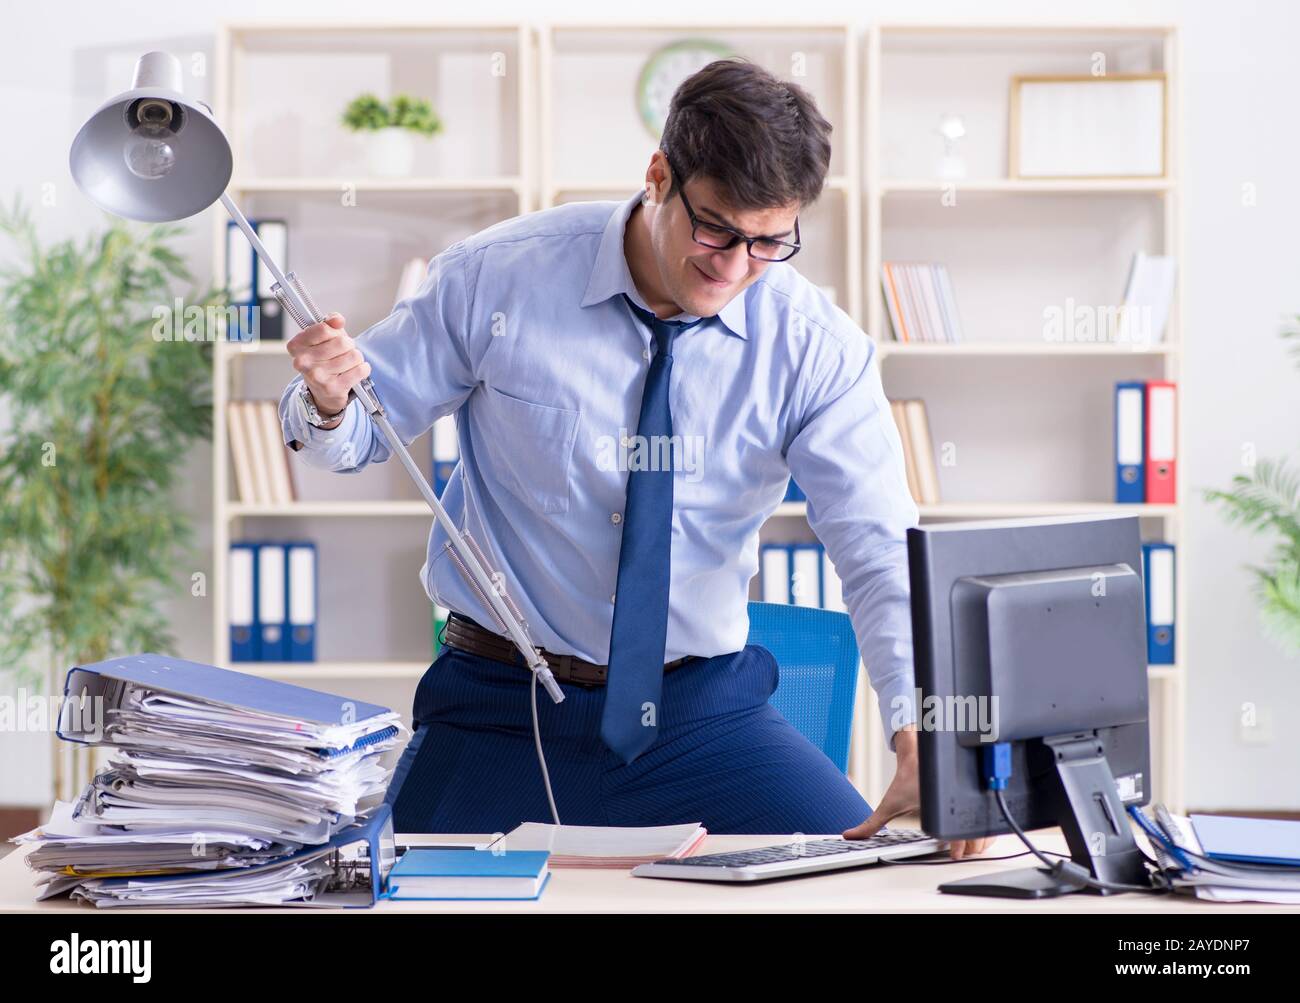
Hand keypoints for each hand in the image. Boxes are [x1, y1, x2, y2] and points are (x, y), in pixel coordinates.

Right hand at [286, 313, 369, 418]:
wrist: (323, 392)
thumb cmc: (324, 360)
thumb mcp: (323, 339)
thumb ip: (330, 324)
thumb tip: (337, 320)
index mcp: (296, 346)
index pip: (324, 328)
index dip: (335, 332)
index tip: (333, 338)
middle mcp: (303, 362)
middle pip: (342, 342)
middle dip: (348, 346)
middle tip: (342, 354)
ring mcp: (317, 376)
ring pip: (354, 356)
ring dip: (356, 358)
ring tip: (347, 364)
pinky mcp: (332, 388)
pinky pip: (360, 370)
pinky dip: (363, 369)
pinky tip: (354, 372)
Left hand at [841, 725, 994, 860]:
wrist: (919, 752)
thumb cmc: (908, 778)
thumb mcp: (889, 804)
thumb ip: (870, 824)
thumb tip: (850, 835)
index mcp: (937, 805)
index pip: (956, 832)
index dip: (959, 846)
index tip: (954, 854)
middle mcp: (954, 800)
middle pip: (975, 834)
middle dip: (970, 847)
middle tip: (960, 852)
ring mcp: (966, 796)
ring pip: (986, 828)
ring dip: (980, 840)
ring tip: (967, 845)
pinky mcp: (974, 794)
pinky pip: (988, 818)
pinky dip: (986, 830)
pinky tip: (975, 834)